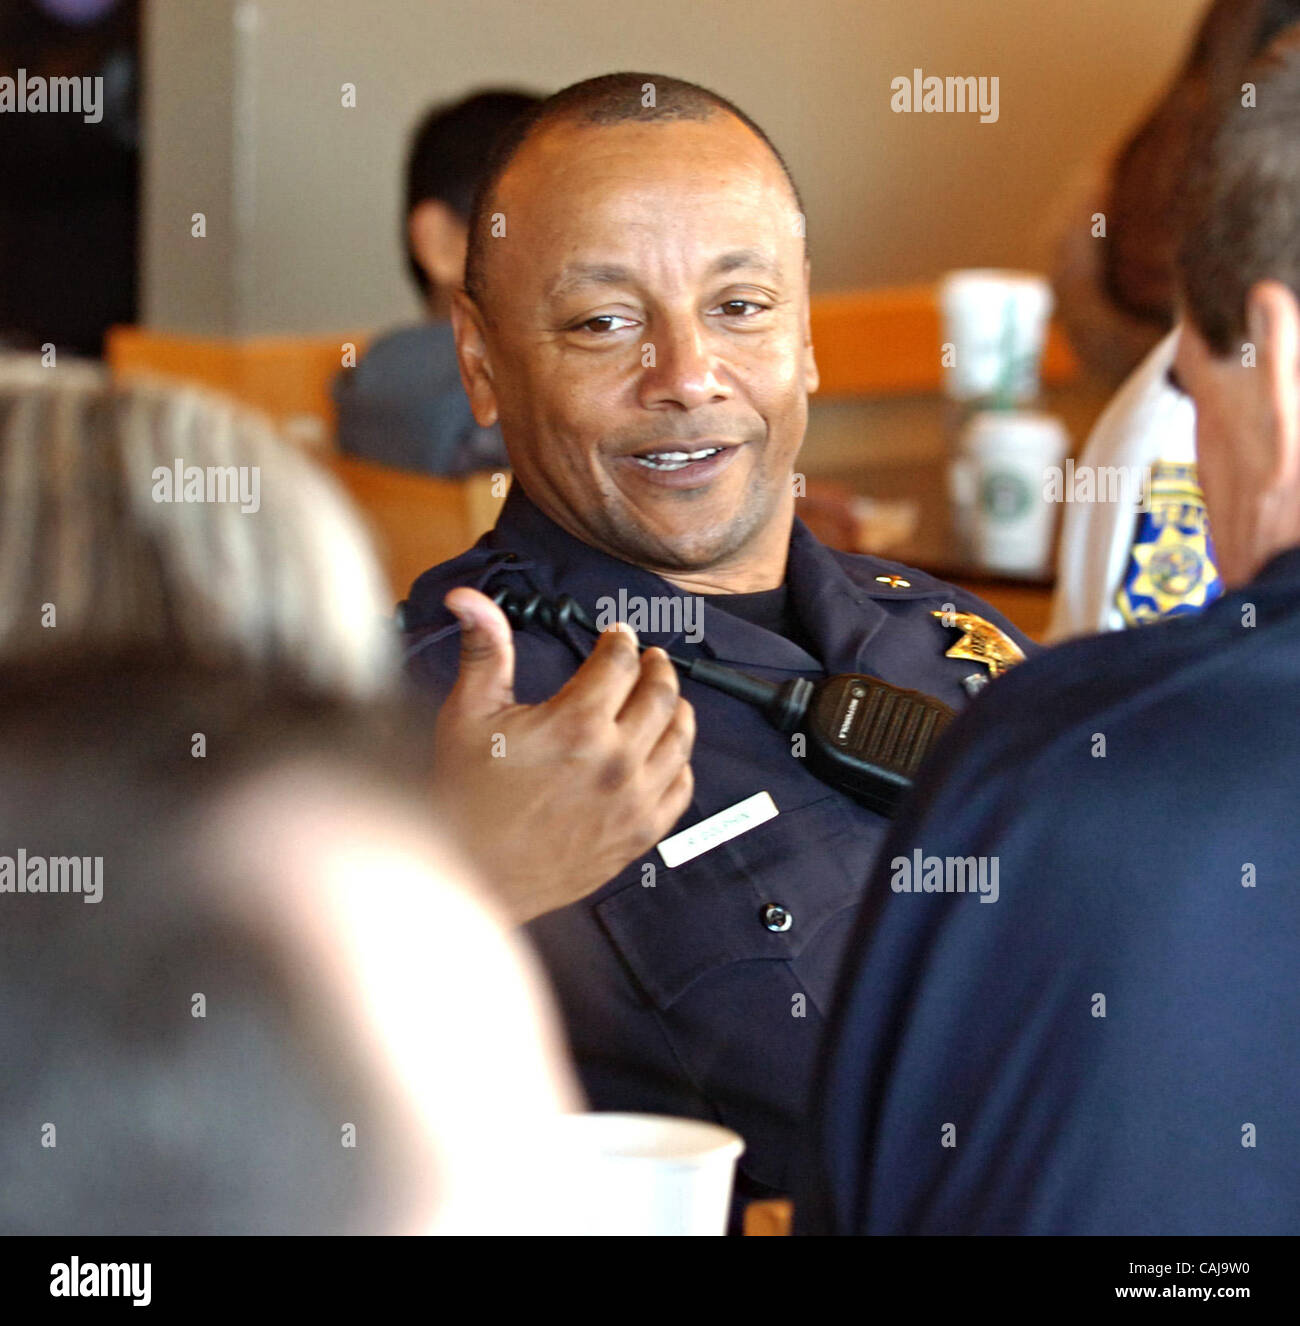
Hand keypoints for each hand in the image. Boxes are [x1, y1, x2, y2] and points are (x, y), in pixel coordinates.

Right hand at [431, 587, 695, 922]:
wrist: (472, 875)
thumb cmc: (465, 797)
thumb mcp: (468, 715)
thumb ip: (484, 651)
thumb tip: (471, 599)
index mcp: (577, 724)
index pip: (621, 662)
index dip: (621, 641)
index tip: (617, 637)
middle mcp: (615, 760)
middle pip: (661, 694)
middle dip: (658, 667)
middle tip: (651, 658)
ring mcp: (633, 800)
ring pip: (681, 739)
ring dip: (677, 709)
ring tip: (666, 698)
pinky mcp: (639, 834)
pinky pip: (681, 789)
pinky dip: (680, 763)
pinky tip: (666, 753)